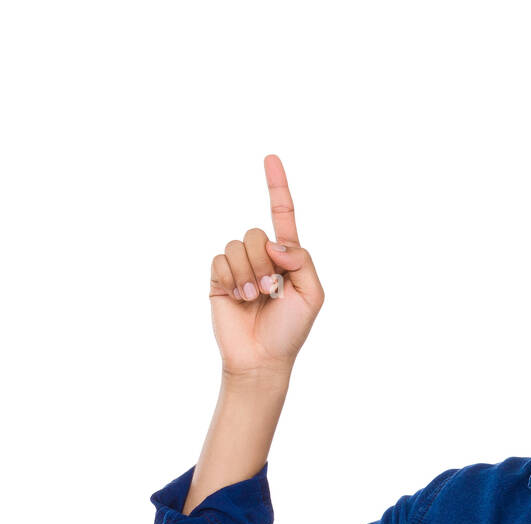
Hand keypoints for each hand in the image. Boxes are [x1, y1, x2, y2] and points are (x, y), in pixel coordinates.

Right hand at [208, 154, 324, 378]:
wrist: (262, 358)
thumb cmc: (291, 330)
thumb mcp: (312, 295)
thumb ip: (302, 260)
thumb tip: (273, 241)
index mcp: (288, 257)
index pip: (282, 215)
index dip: (277, 186)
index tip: (270, 158)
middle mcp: (262, 257)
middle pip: (256, 233)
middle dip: (264, 263)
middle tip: (270, 292)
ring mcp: (239, 266)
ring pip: (237, 246)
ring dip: (248, 274)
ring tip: (254, 298)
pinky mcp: (218, 278)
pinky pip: (220, 261)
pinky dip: (231, 279)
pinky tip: (237, 298)